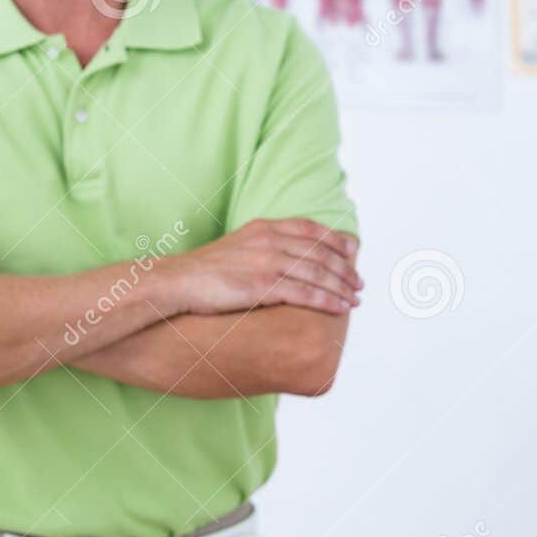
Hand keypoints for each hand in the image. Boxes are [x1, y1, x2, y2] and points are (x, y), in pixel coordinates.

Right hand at [155, 218, 361, 315]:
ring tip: (355, 299)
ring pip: (319, 274)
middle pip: (320, 253)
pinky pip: (307, 293)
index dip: (335, 240)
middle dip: (345, 269)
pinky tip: (341, 308)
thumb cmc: (202, 271)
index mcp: (263, 228)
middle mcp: (270, 241)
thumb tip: (281, 259)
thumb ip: (261, 246)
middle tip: (359, 283)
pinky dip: (328, 301)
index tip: (352, 251)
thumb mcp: (236, 246)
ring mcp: (268, 263)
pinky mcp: (265, 286)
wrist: (177, 282)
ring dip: (342, 287)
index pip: (310, 229)